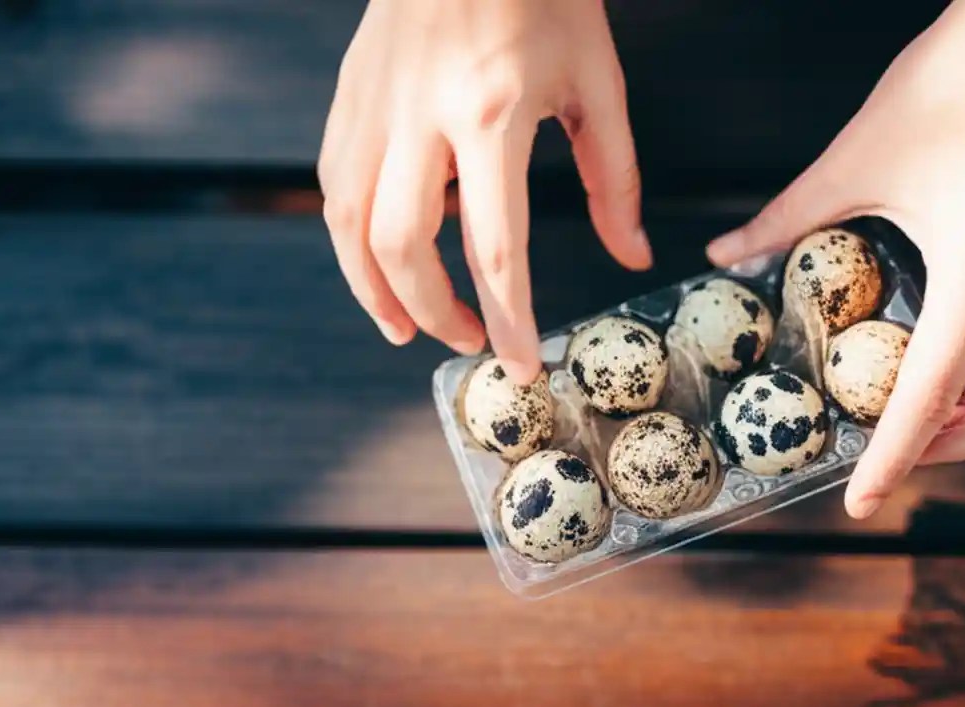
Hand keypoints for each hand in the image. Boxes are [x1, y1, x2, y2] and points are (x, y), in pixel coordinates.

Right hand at [318, 0, 649, 383]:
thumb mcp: (598, 83)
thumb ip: (614, 178)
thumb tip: (631, 254)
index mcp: (494, 113)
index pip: (494, 248)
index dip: (505, 319)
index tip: (518, 364)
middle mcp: (421, 114)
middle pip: (402, 247)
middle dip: (433, 312)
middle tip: (466, 340)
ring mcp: (373, 103)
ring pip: (346, 222)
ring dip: (371, 288)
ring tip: (403, 325)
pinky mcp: (349, 93)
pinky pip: (333, 182)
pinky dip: (350, 236)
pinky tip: (377, 258)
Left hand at [706, 0, 964, 517]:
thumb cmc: (953, 83)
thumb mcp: (857, 158)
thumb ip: (786, 219)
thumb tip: (725, 255)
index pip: (933, 398)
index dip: (894, 461)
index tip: (861, 502)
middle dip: (948, 451)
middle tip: (889, 447)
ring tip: (919, 408)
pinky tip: (955, 352)